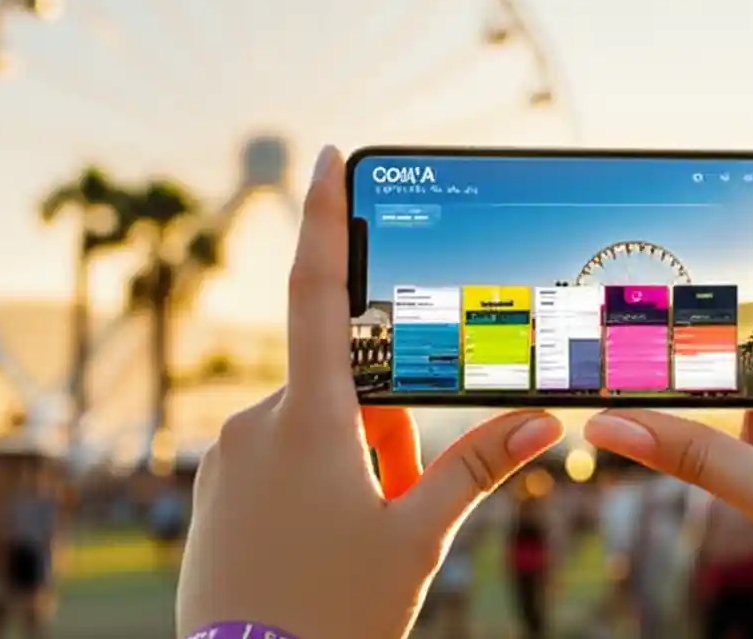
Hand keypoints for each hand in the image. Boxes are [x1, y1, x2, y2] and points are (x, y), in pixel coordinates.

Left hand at [176, 146, 564, 638]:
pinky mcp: (210, 491)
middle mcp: (254, 424)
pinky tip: (316, 544)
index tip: (326, 160)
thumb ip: (476, 469)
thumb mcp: (415, 538)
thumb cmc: (332, 615)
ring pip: (307, 430)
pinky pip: (270, 461)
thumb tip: (542, 423)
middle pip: (337, 388)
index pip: (315, 294)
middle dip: (379, 426)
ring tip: (355, 538)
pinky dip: (308, 481)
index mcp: (307, 422)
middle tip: (394, 495)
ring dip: (346, 460)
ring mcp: (224, 459)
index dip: (323, 220)